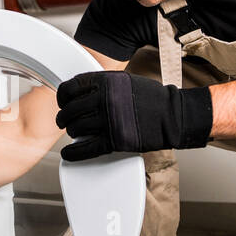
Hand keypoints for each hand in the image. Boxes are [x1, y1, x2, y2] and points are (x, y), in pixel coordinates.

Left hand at [54, 71, 212, 161]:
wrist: (173, 116)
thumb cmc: (152, 99)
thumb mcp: (125, 82)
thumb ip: (103, 86)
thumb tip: (83, 93)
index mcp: (105, 82)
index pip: (70, 88)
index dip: (63, 97)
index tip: (63, 102)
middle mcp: (104, 99)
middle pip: (70, 110)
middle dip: (64, 117)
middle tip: (65, 121)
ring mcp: (109, 120)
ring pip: (76, 128)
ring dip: (71, 132)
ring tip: (74, 132)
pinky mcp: (114, 140)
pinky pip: (86, 148)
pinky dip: (74, 153)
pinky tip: (69, 153)